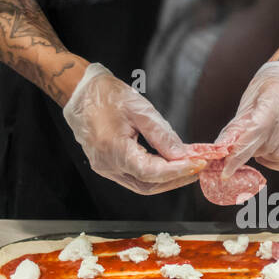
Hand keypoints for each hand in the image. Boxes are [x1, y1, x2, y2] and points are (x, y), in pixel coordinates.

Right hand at [63, 64, 205, 194]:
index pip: (151, 172)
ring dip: (166, 180)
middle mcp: (107, 165)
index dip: (177, 171)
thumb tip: (182, 154)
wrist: (80, 92)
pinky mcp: (107, 166)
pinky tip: (169, 165)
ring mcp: (105, 168)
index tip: (198, 164)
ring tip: (188, 168)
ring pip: (142, 185)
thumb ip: (161, 134)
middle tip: (198, 168)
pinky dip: (154, 175)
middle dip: (176, 180)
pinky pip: (134, 178)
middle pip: (148, 186)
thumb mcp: (139, 109)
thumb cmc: (107, 95)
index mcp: (113, 150)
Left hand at [213, 61, 278, 177]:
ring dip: (266, 156)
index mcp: (278, 96)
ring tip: (264, 141)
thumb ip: (238, 126)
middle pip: (269, 147)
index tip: (227, 171)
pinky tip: (273, 150)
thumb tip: (222, 149)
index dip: (241, 153)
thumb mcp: (250, 100)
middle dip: (255, 149)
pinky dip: (278, 161)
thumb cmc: (268, 86)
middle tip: (251, 141)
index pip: (257, 131)